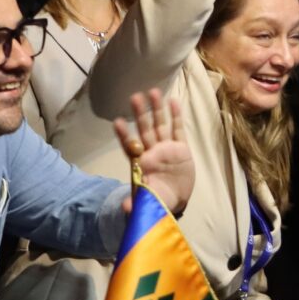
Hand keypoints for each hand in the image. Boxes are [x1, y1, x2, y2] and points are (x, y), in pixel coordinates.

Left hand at [115, 89, 193, 218]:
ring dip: (157, 109)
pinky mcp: (181, 148)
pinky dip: (176, 116)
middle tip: (134, 97)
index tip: (117, 122)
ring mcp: (167, 148)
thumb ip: (137, 203)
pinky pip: (178, 129)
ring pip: (160, 125)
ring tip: (154, 91)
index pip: (130, 146)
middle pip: (145, 130)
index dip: (124, 135)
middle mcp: (152, 152)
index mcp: (141, 163)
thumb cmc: (158, 199)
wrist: (176, 200)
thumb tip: (125, 208)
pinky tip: (173, 101)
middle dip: (140, 114)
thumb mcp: (148, 203)